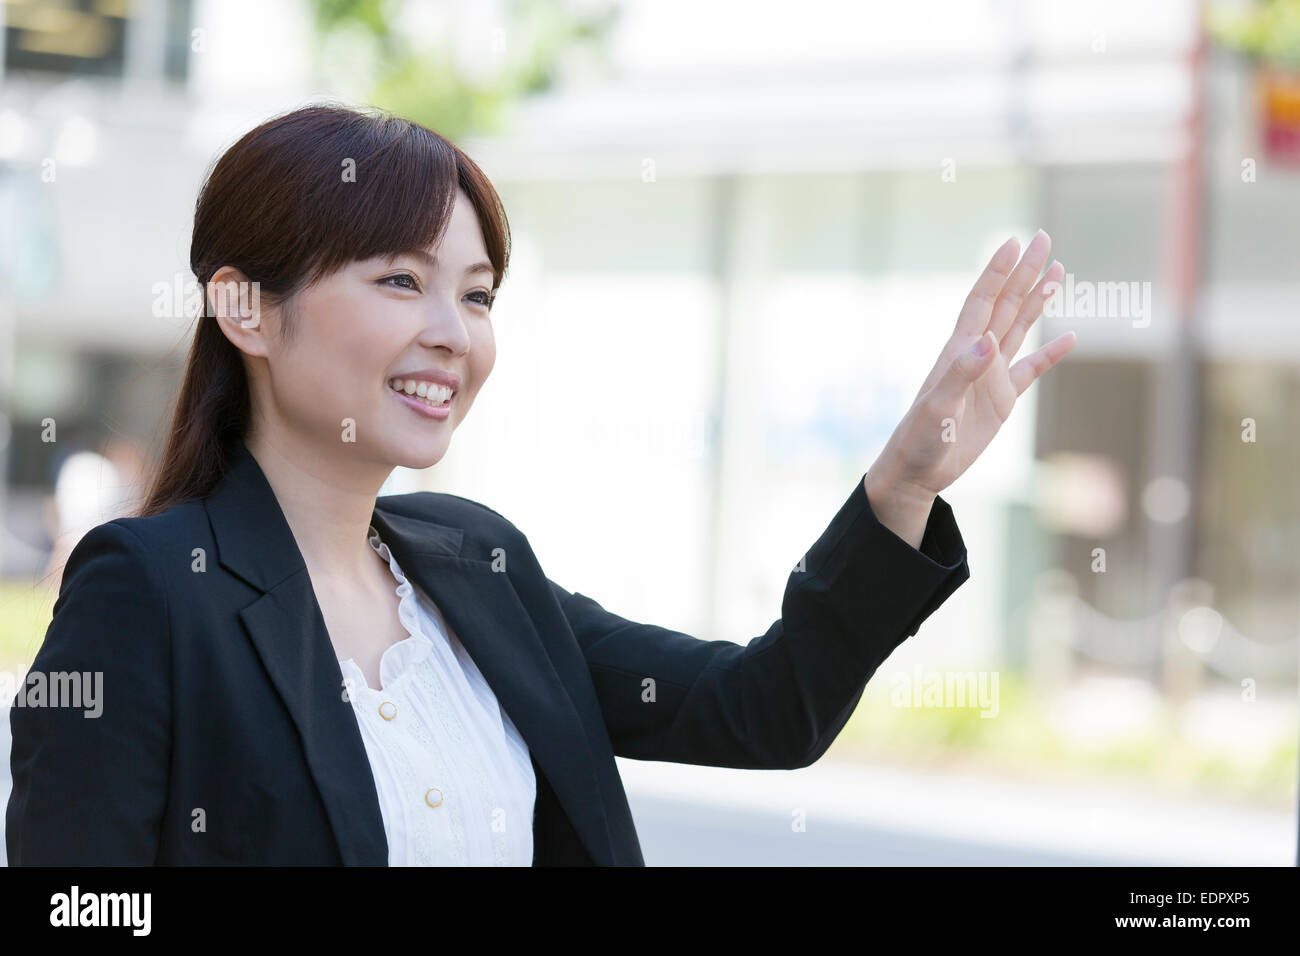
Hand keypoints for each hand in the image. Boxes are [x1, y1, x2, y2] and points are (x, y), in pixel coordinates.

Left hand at [865, 230, 1076, 546]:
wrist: (918, 470)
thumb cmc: (920, 439)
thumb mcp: (938, 408)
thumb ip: (961, 374)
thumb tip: (988, 341)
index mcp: (960, 351)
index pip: (982, 301)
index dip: (998, 272)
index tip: (1015, 243)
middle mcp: (977, 356)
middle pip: (1005, 305)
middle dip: (1025, 273)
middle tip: (1044, 238)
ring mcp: (991, 376)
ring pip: (1020, 328)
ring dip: (1037, 300)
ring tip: (1059, 272)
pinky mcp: (1002, 400)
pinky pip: (1031, 369)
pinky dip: (1051, 354)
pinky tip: (1070, 338)